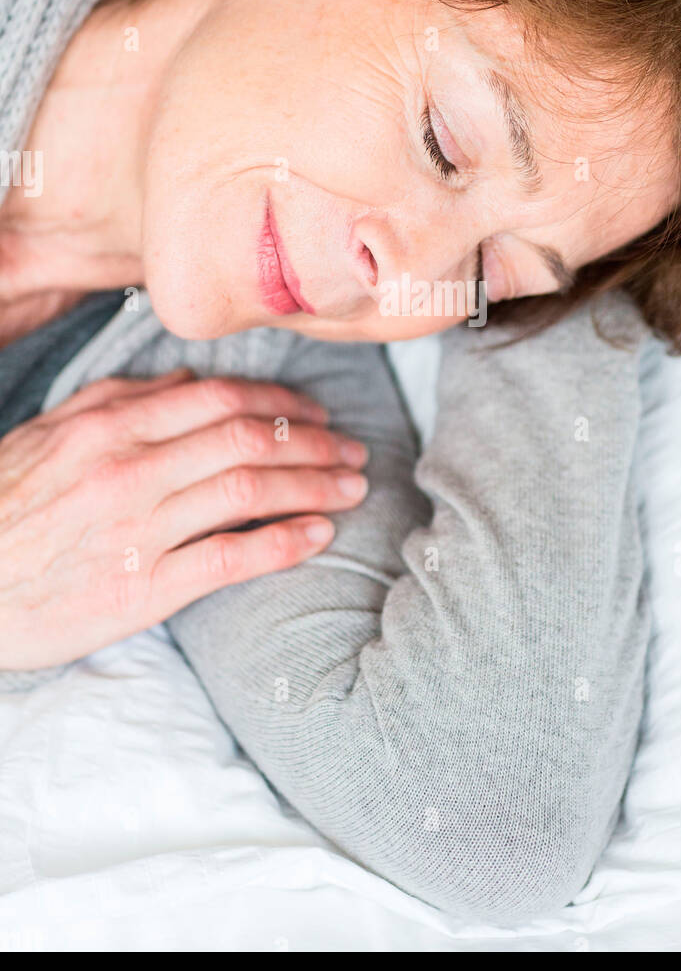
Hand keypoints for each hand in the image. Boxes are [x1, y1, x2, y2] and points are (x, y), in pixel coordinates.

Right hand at [0, 369, 368, 669]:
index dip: (282, 401)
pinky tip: (320, 534)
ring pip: (250, 492)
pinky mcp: (143, 590)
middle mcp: (131, 469)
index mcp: (110, 425)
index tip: (317, 411)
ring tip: (353, 486)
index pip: (221, 398)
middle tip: (354, 448)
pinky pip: (230, 559)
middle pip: (249, 441)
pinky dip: (284, 542)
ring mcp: (140, 529)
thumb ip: (121, 400)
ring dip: (314, 485)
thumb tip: (187, 381)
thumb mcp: (51, 433)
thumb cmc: (4, 506)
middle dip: (314, 442)